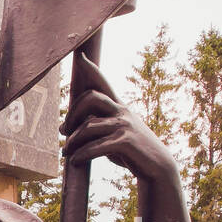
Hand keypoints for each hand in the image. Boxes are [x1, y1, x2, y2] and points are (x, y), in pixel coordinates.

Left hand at [60, 55, 176, 183]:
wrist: (157, 166)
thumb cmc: (131, 151)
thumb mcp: (113, 134)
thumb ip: (93, 127)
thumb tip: (64, 129)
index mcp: (118, 107)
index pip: (102, 83)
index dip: (91, 69)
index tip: (80, 55)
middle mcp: (122, 111)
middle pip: (90, 98)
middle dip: (72, 113)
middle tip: (64, 130)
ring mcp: (124, 125)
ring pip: (88, 126)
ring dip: (72, 141)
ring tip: (66, 152)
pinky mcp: (125, 141)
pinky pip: (95, 146)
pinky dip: (81, 154)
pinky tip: (75, 161)